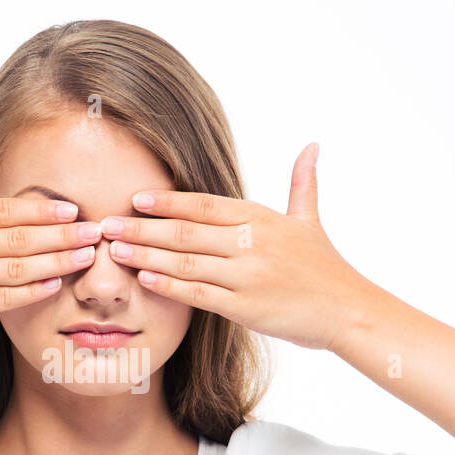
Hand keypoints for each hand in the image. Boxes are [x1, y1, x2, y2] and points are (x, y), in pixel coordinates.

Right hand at [0, 136, 102, 348]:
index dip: (41, 209)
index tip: (73, 207)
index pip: (2, 210)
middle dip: (62, 233)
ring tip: (88, 257)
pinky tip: (56, 285)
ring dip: (56, 260)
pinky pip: (0, 298)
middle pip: (18, 236)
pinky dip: (30, 291)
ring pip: (16, 267)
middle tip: (99, 230)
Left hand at [100, 143, 372, 351]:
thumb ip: (302, 183)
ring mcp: (247, 276)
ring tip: (116, 251)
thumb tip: (313, 144)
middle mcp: (251, 243)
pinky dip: (170, 286)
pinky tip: (145, 279)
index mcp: (261, 218)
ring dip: (147, 255)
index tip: (136, 198)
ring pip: (187, 262)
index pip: (205, 205)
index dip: (168, 200)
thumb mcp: (310, 220)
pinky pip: (199, 294)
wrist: (348, 310)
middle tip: (106, 225)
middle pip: (187, 231)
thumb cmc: (325, 267)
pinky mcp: (245, 307)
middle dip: (143, 228)